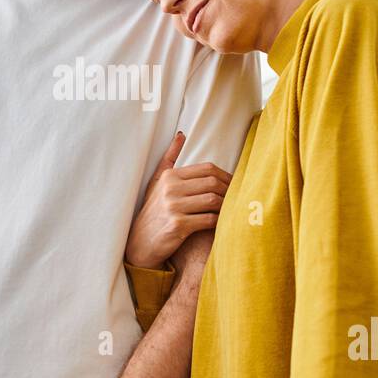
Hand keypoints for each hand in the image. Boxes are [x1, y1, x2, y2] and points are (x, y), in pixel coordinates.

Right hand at [125, 131, 231, 268]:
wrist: (140, 243)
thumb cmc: (153, 211)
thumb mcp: (157, 183)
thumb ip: (169, 159)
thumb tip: (181, 135)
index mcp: (169, 176)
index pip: (207, 169)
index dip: (226, 176)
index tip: (235, 184)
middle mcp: (170, 189)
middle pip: (212, 183)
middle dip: (229, 190)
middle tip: (237, 197)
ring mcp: (173, 207)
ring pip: (212, 201)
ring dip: (226, 205)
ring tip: (232, 209)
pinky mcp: (178, 226)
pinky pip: (208, 220)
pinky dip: (219, 221)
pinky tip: (222, 223)